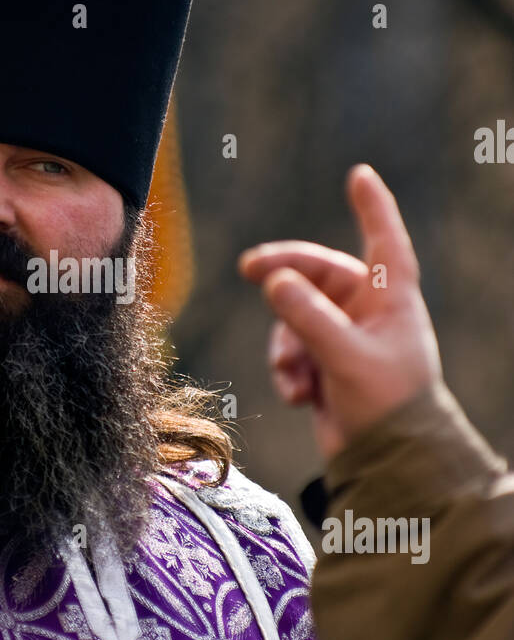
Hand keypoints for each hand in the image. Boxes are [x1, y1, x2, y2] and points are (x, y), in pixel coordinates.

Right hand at [237, 165, 442, 460]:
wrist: (386, 464)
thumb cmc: (385, 406)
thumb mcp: (345, 357)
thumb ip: (307, 318)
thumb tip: (273, 281)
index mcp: (390, 300)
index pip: (383, 241)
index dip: (372, 207)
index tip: (359, 175)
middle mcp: (368, 313)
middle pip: (317, 275)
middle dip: (284, 278)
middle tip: (248, 269)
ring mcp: (345, 339)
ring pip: (295, 317)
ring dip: (286, 345)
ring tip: (295, 376)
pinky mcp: (326, 367)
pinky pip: (292, 351)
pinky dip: (290, 371)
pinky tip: (300, 397)